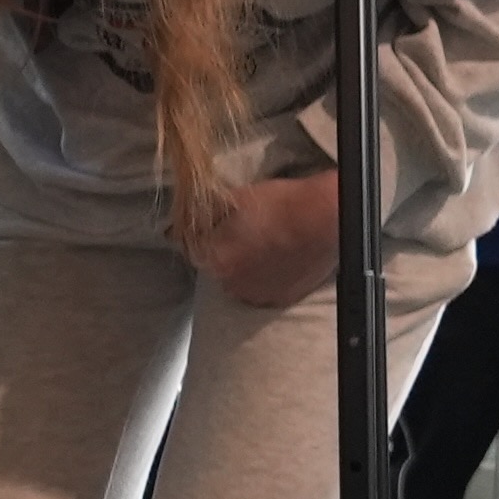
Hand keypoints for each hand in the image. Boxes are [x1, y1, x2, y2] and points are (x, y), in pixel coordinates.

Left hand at [184, 170, 340, 306]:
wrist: (325, 216)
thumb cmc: (281, 203)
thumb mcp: (235, 199)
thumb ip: (203, 215)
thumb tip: (173, 229)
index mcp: (215, 258)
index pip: (191, 249)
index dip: (200, 233)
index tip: (211, 224)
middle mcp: (231, 284)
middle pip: (216, 266)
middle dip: (224, 250)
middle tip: (243, 231)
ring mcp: (257, 295)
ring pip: (239, 280)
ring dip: (244, 266)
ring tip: (263, 245)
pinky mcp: (281, 299)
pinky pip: (264, 290)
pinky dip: (266, 277)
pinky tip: (278, 258)